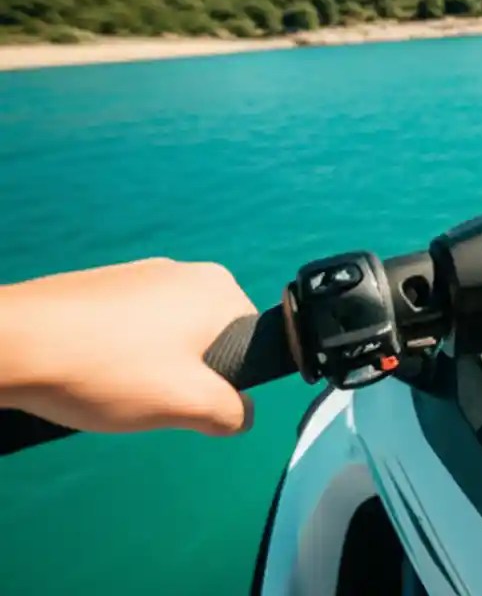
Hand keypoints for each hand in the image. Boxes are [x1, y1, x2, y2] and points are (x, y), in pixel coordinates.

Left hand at [0, 258, 256, 435]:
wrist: (12, 345)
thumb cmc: (108, 370)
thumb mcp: (188, 405)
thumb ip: (233, 413)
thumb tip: (241, 415)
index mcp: (219, 289)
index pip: (253, 343)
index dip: (229, 382)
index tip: (191, 399)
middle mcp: (186, 272)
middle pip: (210, 340)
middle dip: (188, 375)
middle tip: (152, 397)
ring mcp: (142, 274)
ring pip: (170, 337)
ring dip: (151, 368)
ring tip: (115, 387)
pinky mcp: (104, 286)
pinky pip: (132, 328)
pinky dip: (120, 354)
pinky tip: (93, 373)